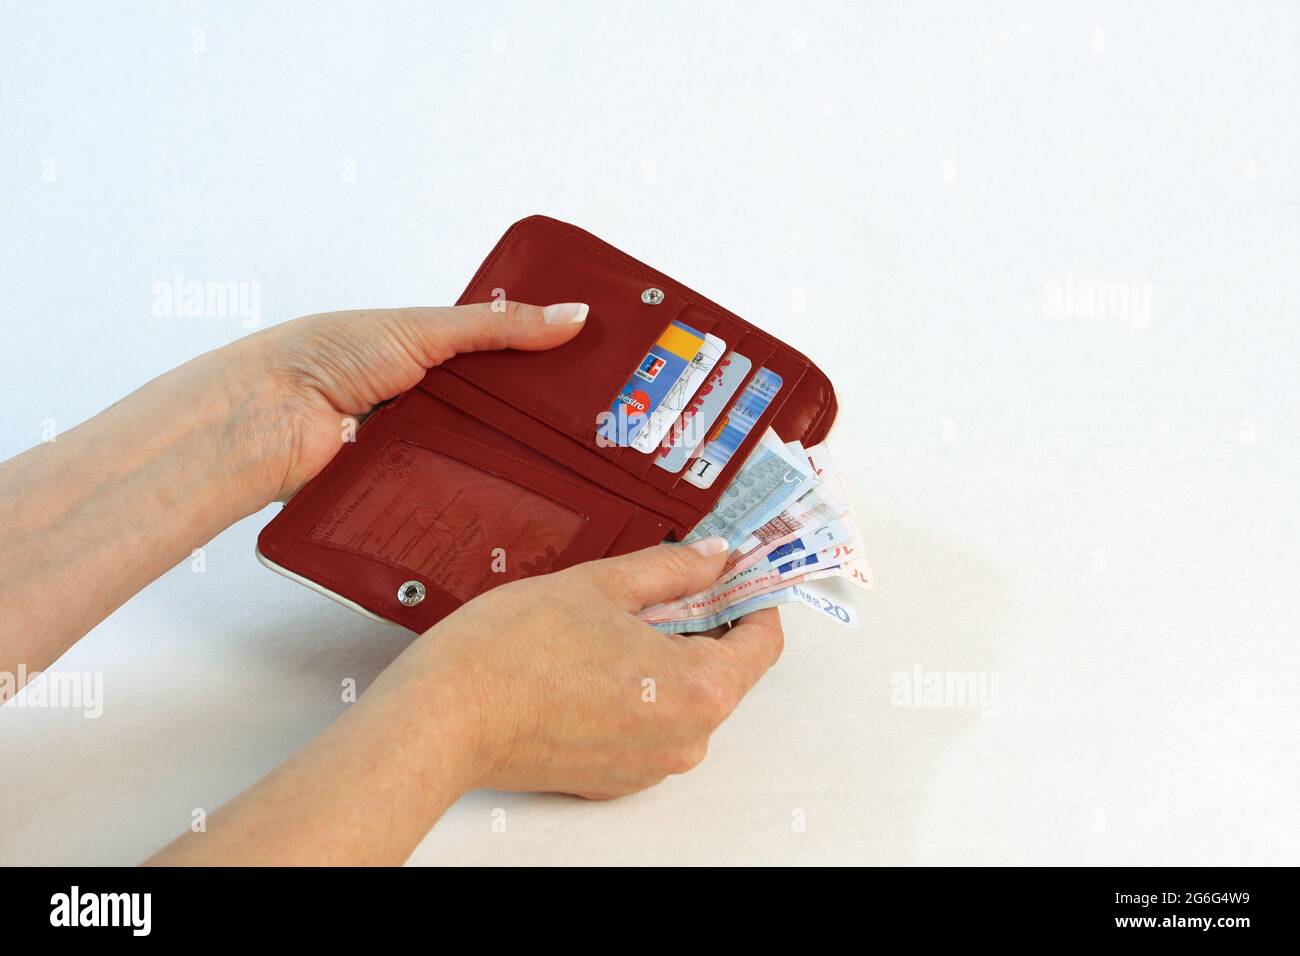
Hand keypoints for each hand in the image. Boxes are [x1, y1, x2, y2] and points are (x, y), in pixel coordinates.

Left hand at [241, 300, 588, 499]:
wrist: (267, 418)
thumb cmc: (323, 356)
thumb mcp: (420, 328)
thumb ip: (497, 326)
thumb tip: (571, 315)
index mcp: (426, 353)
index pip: (500, 359)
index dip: (543, 364)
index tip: (594, 369)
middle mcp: (424, 402)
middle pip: (498, 413)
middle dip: (537, 419)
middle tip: (597, 421)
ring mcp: (417, 447)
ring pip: (481, 456)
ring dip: (511, 457)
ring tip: (572, 461)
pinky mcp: (406, 490)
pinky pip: (453, 492)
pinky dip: (477, 491)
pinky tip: (519, 493)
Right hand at [364, 540, 784, 799]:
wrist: (443, 717)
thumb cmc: (513, 653)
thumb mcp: (604, 583)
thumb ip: (673, 568)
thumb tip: (712, 558)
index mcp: (699, 691)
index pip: (763, 642)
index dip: (751, 597)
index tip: (735, 574)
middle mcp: (685, 741)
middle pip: (723, 672)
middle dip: (700, 624)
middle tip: (660, 585)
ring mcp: (648, 767)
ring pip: (681, 700)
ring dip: (664, 658)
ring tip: (610, 623)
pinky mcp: (612, 780)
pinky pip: (647, 727)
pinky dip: (635, 693)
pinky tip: (590, 661)